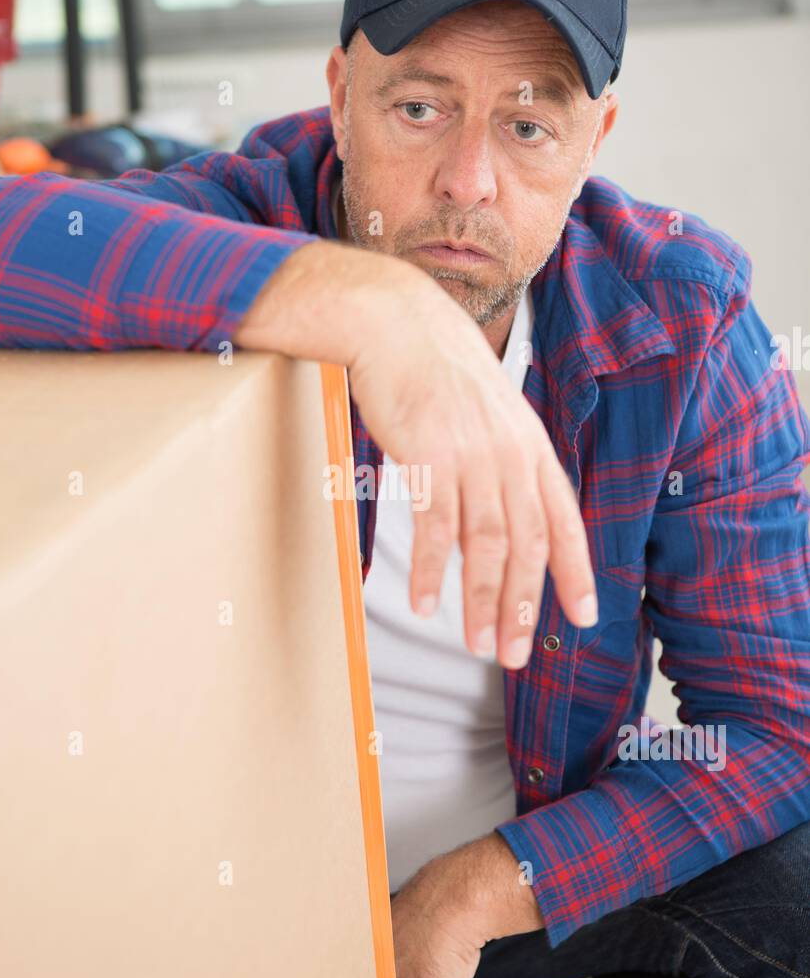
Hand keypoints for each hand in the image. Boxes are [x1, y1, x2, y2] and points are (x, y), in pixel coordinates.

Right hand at [347, 261, 597, 668]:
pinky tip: (427, 604)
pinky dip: (433, 571)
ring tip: (476, 645)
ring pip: (487, 545)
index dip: (575, 573)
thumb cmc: (437, 370)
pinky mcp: (430, 455)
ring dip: (482, 602)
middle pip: (527, 546)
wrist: (396, 322)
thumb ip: (505, 459)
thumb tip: (507, 510)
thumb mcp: (490, 412)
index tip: (582, 616)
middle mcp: (510, 454)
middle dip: (522, 607)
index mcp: (530, 447)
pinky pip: (436, 527)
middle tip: (514, 655)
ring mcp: (472, 455)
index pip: (563, 521)